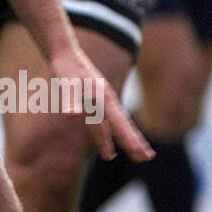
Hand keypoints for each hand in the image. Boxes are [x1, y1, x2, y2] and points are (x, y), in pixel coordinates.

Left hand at [47, 46, 153, 163]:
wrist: (64, 54)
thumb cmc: (65, 68)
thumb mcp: (66, 83)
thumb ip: (70, 100)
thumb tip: (72, 116)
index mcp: (103, 97)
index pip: (119, 122)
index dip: (128, 138)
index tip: (139, 152)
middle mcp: (106, 101)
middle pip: (123, 125)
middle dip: (135, 142)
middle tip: (148, 158)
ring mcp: (100, 103)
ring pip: (114, 126)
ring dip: (124, 141)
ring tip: (137, 157)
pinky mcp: (92, 104)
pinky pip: (102, 125)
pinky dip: (106, 138)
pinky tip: (107, 149)